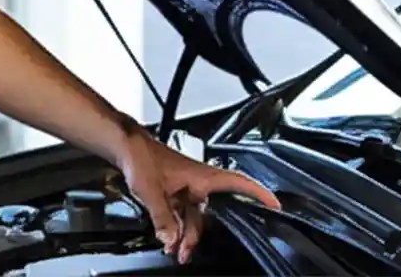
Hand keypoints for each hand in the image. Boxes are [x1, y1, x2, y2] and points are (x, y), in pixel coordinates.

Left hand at [113, 126, 279, 263]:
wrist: (125, 148)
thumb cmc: (141, 156)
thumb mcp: (151, 190)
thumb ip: (163, 217)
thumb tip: (171, 237)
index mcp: (201, 176)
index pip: (238, 183)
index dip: (259, 193)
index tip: (275, 204)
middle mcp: (197, 183)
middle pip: (207, 215)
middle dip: (196, 236)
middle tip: (186, 253)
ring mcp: (185, 189)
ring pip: (192, 218)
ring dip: (183, 235)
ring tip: (174, 251)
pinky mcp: (174, 193)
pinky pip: (180, 215)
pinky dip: (175, 228)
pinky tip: (167, 239)